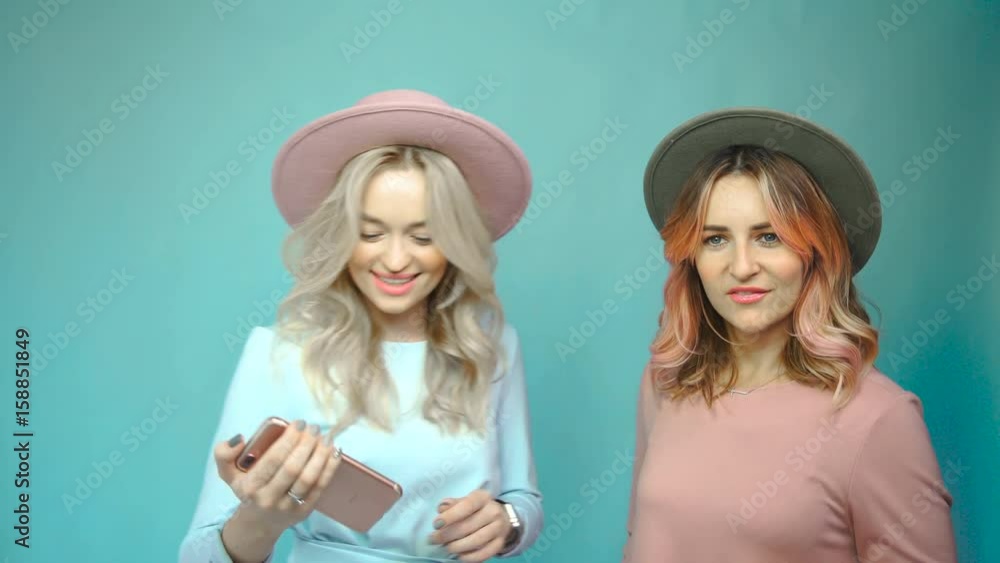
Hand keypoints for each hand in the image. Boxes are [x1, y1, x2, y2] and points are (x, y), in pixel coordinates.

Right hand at [214, 419, 340, 534]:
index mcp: (250, 486)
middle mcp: (269, 499)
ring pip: (309, 478)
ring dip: (320, 455)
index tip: (299, 424)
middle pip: (293, 468)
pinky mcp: (304, 511)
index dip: (288, 440)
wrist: (259, 522)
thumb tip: (241, 439)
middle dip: (306, 444)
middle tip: (314, 428)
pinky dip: (330, 468)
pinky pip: (320, 488)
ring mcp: (288, 507)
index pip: (273, 460)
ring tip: (326, 437)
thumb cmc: (248, 489)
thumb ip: (224, 454)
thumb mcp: (229, 474)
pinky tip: (334, 451)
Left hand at [429, 489, 512, 561]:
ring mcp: (499, 528)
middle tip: (433, 539)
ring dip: (457, 547)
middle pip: (469, 525)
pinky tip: (458, 556)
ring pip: (476, 541)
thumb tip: (442, 509)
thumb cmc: (476, 509)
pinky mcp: (500, 543)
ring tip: (445, 547)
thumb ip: (452, 504)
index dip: (450, 516)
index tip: (436, 525)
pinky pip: (484, 553)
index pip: (467, 505)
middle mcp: (493, 511)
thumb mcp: (465, 501)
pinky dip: (469, 557)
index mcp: (482, 497)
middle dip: (447, 535)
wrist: (500, 518)